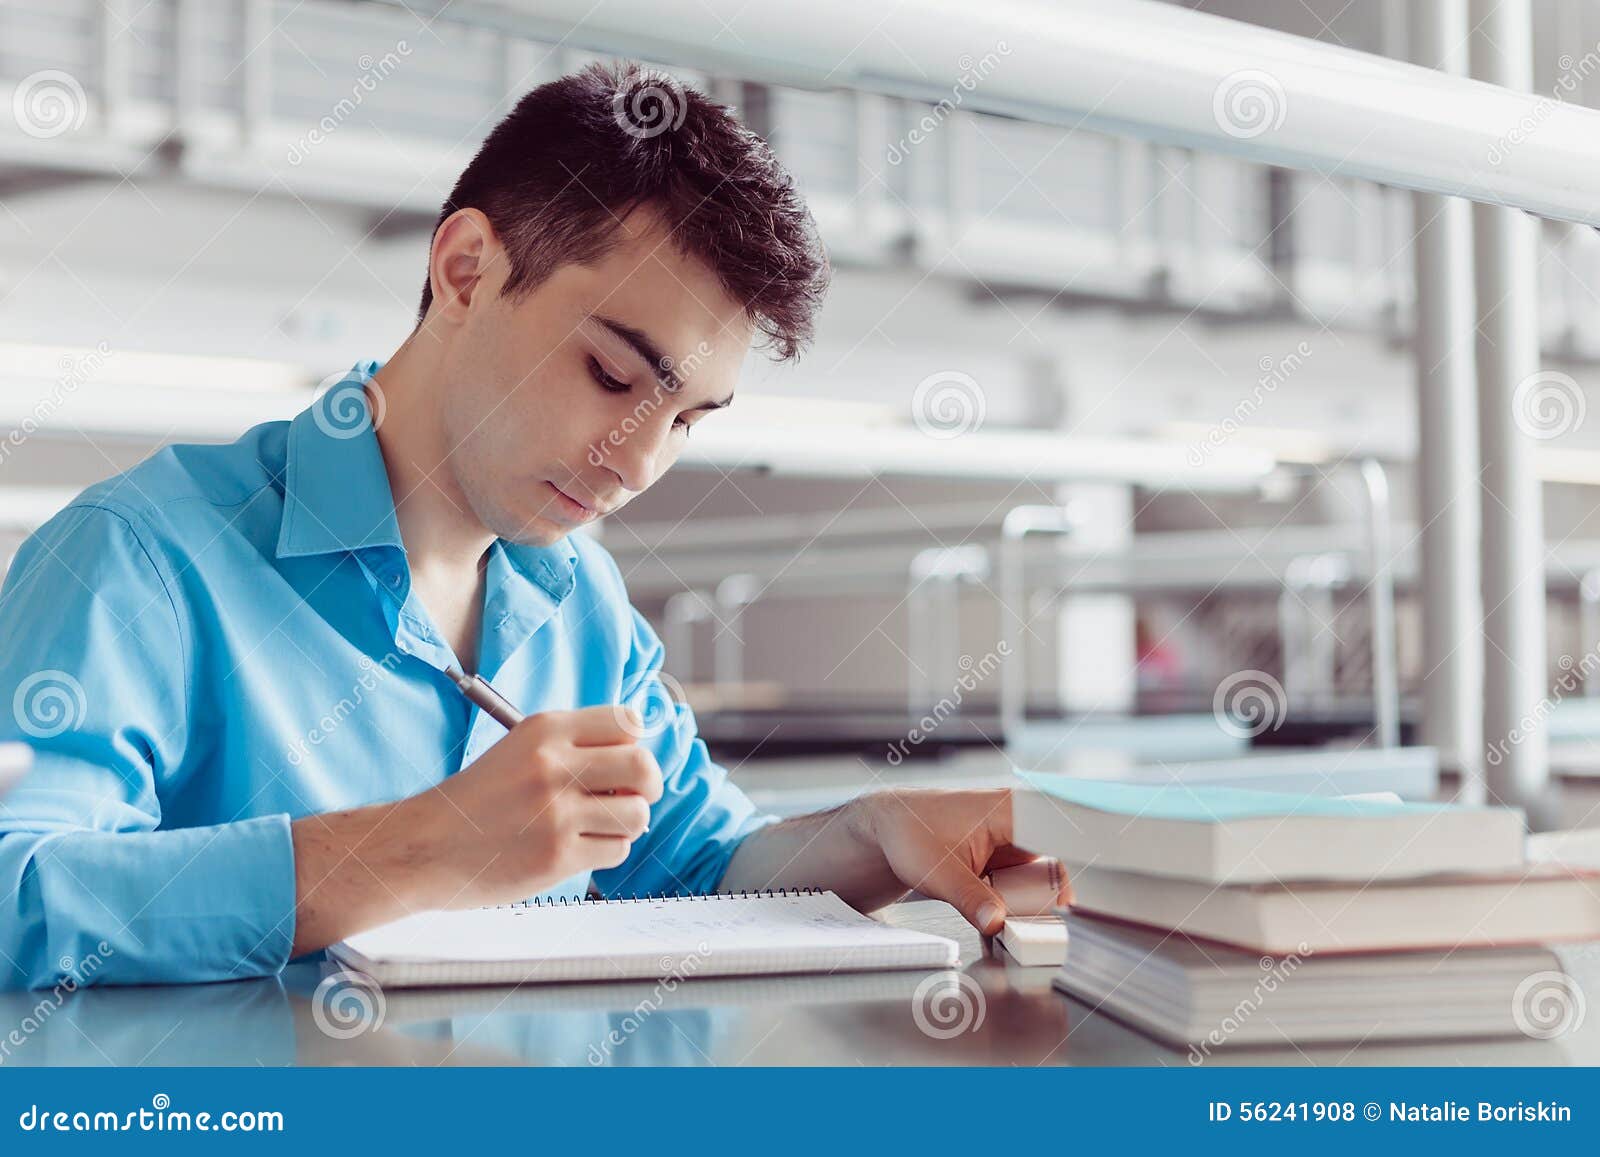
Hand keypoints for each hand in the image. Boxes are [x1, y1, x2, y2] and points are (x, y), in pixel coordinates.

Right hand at [289, 705, 661, 954]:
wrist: (424, 847)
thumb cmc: (478, 799)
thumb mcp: (520, 748)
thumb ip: (574, 745)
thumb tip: (639, 753)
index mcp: (545, 730)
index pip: (627, 720)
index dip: (636, 743)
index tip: (626, 759)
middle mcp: (553, 765)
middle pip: (643, 765)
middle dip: (647, 784)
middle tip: (633, 795)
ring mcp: (556, 813)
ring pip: (637, 813)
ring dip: (626, 822)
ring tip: (597, 825)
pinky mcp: (556, 856)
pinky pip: (616, 849)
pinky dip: (606, 850)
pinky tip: (576, 847)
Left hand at [847, 787, 1071, 934]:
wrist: (890, 826)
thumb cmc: (909, 831)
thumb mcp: (938, 873)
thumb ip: (971, 899)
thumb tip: (997, 922)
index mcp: (1008, 809)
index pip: (1058, 835)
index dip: (1067, 868)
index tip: (1066, 900)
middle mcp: (1017, 818)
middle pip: (1055, 858)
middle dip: (1049, 891)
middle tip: (1040, 922)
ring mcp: (1013, 835)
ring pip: (1042, 871)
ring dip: (1034, 896)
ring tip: (1021, 918)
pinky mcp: (1006, 851)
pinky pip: (1026, 876)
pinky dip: (1020, 895)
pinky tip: (1007, 909)